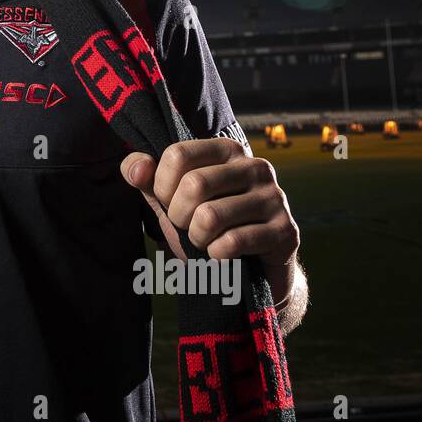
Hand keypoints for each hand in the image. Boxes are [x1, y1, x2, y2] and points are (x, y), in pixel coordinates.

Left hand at [120, 138, 299, 299]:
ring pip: (210, 216)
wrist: (250, 270)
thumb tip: (136, 169)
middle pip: (194, 185)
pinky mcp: (285, 231)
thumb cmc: (208, 228)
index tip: (169, 203)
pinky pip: (232, 243)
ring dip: (197, 239)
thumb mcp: (172, 201)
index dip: (162, 186)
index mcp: (227, 151)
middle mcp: (255, 166)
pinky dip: (216, 255)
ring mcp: (275, 197)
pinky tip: (223, 255)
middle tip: (188, 228)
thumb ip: (148, 180)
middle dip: (178, 217)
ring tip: (206, 242)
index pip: (177, 154)